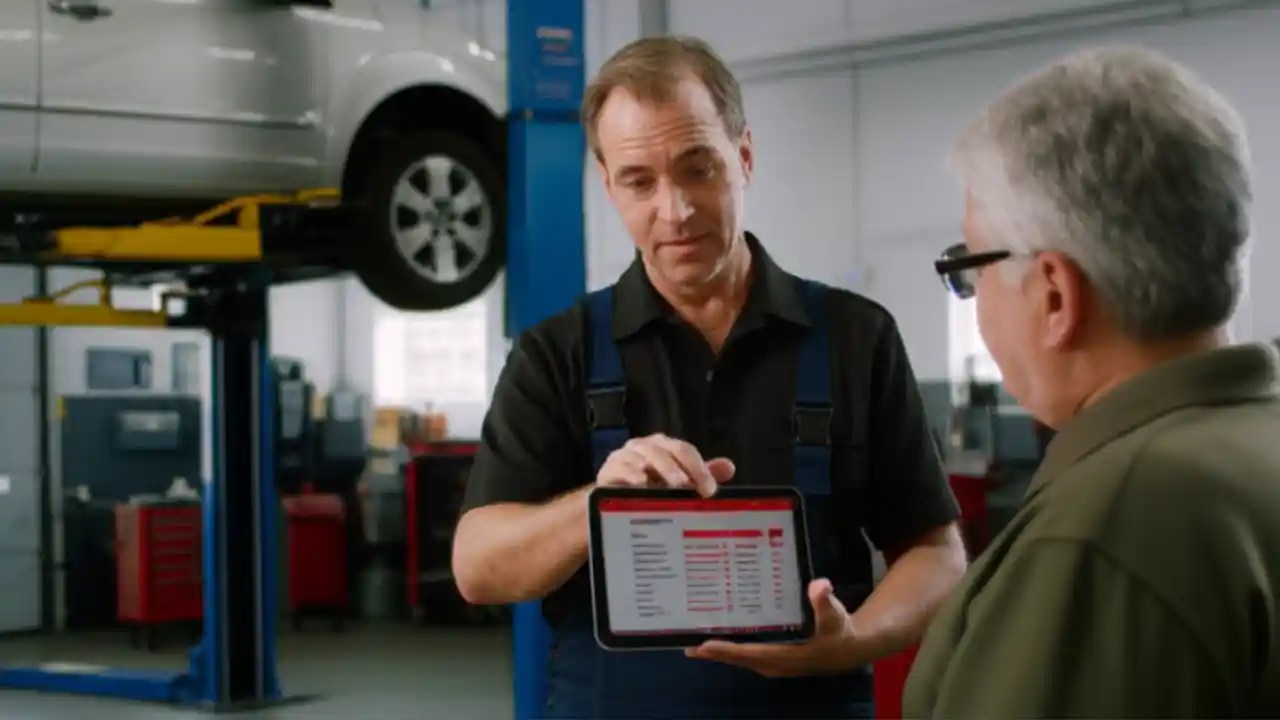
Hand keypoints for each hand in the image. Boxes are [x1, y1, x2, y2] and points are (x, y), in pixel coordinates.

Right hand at [595, 433, 734, 497]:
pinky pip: (620, 467)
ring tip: (673, 485)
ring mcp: (626, 455)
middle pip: (667, 450)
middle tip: (690, 487)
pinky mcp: (608, 469)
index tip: (709, 491)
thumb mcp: (677, 482)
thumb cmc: (648, 489)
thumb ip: (701, 474)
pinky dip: (631, 473)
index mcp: (665, 447)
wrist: (611, 501)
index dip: (699, 468)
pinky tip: (641, 483)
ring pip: (645, 455)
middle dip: (681, 468)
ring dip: (661, 468)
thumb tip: (729, 467)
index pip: (685, 451)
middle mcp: (646, 446)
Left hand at [684, 579, 865, 677]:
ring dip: (718, 653)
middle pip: (738, 659)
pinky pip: (746, 656)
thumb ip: (824, 601)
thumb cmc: (840, 630)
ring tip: (693, 644)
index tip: (703, 645)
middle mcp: (776, 664)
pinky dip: (730, 650)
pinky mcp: (774, 659)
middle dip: (713, 653)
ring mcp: (774, 663)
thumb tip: (818, 585)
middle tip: (686, 644)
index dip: (727, 650)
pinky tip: (718, 640)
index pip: (751, 653)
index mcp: (787, 656)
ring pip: (740, 659)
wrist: (851, 648)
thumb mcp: (835, 615)